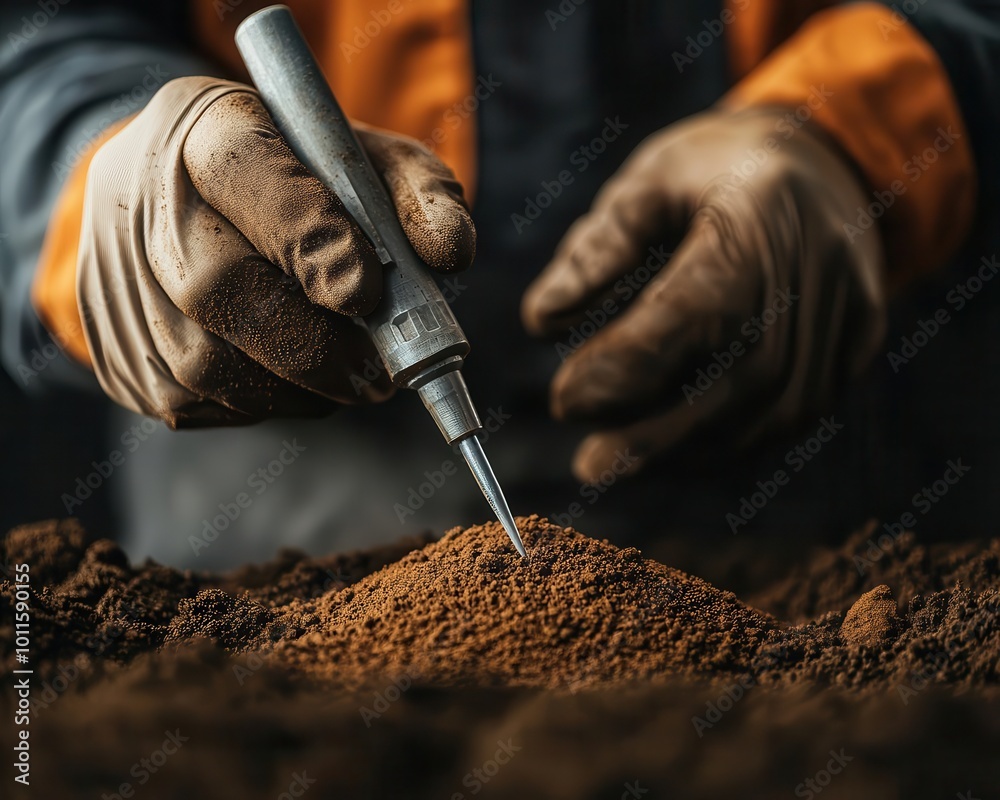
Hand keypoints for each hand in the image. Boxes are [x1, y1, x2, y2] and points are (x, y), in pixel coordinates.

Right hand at [79, 77, 474, 426]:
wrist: (184, 198)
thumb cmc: (295, 182)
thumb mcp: (367, 160)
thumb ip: (419, 193)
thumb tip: (449, 252)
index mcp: (209, 128)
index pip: (248, 176)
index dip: (309, 240)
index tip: (367, 294)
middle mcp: (143, 197)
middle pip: (216, 287)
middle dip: (313, 346)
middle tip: (378, 378)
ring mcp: (116, 276)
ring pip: (204, 362)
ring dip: (292, 387)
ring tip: (343, 378)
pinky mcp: (116, 345)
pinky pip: (191, 401)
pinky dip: (259, 403)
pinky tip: (289, 377)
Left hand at [522, 108, 885, 481]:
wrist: (826, 164)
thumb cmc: (718, 172)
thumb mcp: (649, 182)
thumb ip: (596, 250)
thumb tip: (541, 319)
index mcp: (760, 215)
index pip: (697, 310)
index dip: (628, 366)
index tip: (564, 399)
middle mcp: (819, 271)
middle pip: (740, 379)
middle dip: (655, 434)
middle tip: (589, 465)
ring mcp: (850, 312)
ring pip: (770, 413)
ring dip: (689, 449)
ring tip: (621, 459)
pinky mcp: (860, 344)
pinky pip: (795, 416)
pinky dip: (728, 443)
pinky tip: (674, 447)